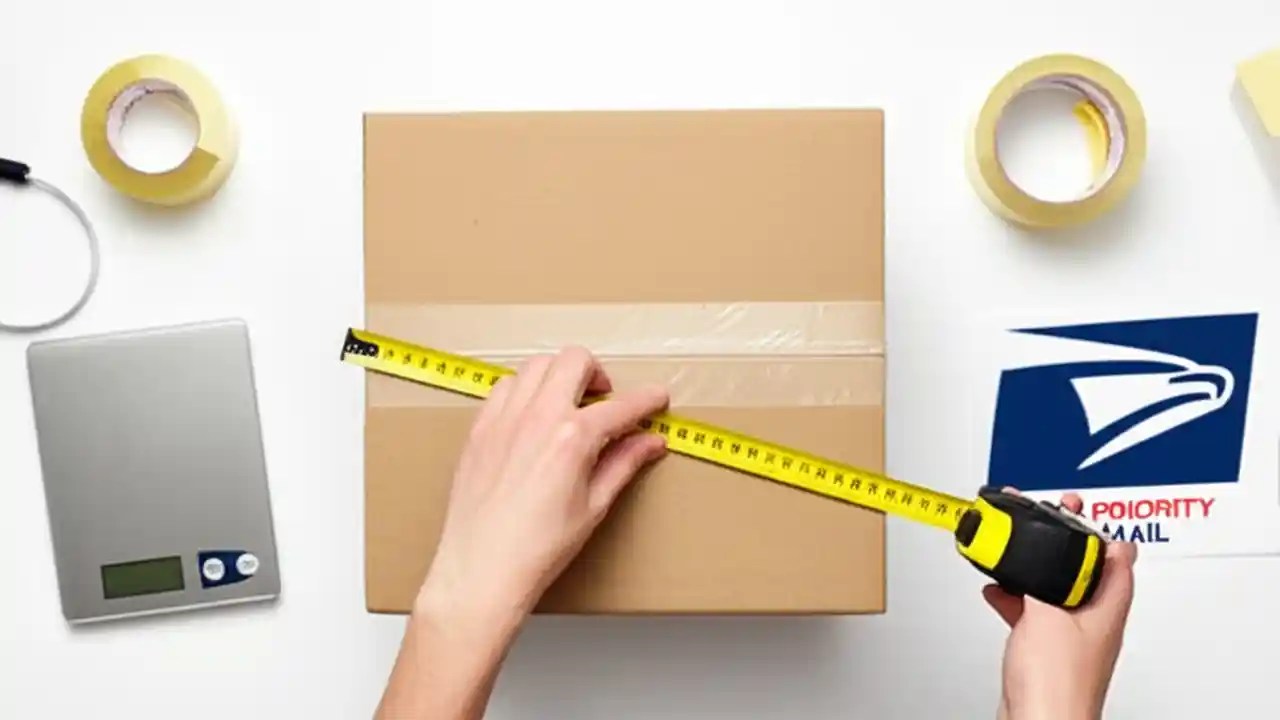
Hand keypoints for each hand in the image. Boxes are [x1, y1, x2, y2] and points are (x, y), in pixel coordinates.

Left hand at [417, 346, 669, 623]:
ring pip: (537, 365)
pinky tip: (532, 416)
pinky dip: (525, 391)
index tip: (656, 398)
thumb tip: (650, 442)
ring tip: (568, 404)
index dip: (647, 400)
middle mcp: (536, 417)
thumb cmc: (536, 548)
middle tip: (605, 399)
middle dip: (598, 373)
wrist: (482, 568)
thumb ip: (624, 464)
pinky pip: (504, 387)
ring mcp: (504, 418)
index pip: (622, 405)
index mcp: (571, 438)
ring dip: (559, 376)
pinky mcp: (480, 428)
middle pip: (574, 360)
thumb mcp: (594, 506)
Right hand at [984, 490, 1137, 719]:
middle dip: (1059, 543)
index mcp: (1108, 607)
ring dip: (1035, 569)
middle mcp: (1094, 620)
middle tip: (1043, 519)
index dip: (1096, 529)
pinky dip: (1016, 596)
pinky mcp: (1046, 649)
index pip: (1115, 556)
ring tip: (1015, 549)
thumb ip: (1044, 575)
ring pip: (1055, 589)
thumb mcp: (1047, 612)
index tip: (1075, 509)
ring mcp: (1070, 635)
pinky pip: (1033, 612)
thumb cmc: (1058, 684)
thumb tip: (1037, 549)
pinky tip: (999, 590)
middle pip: (1082, 569)